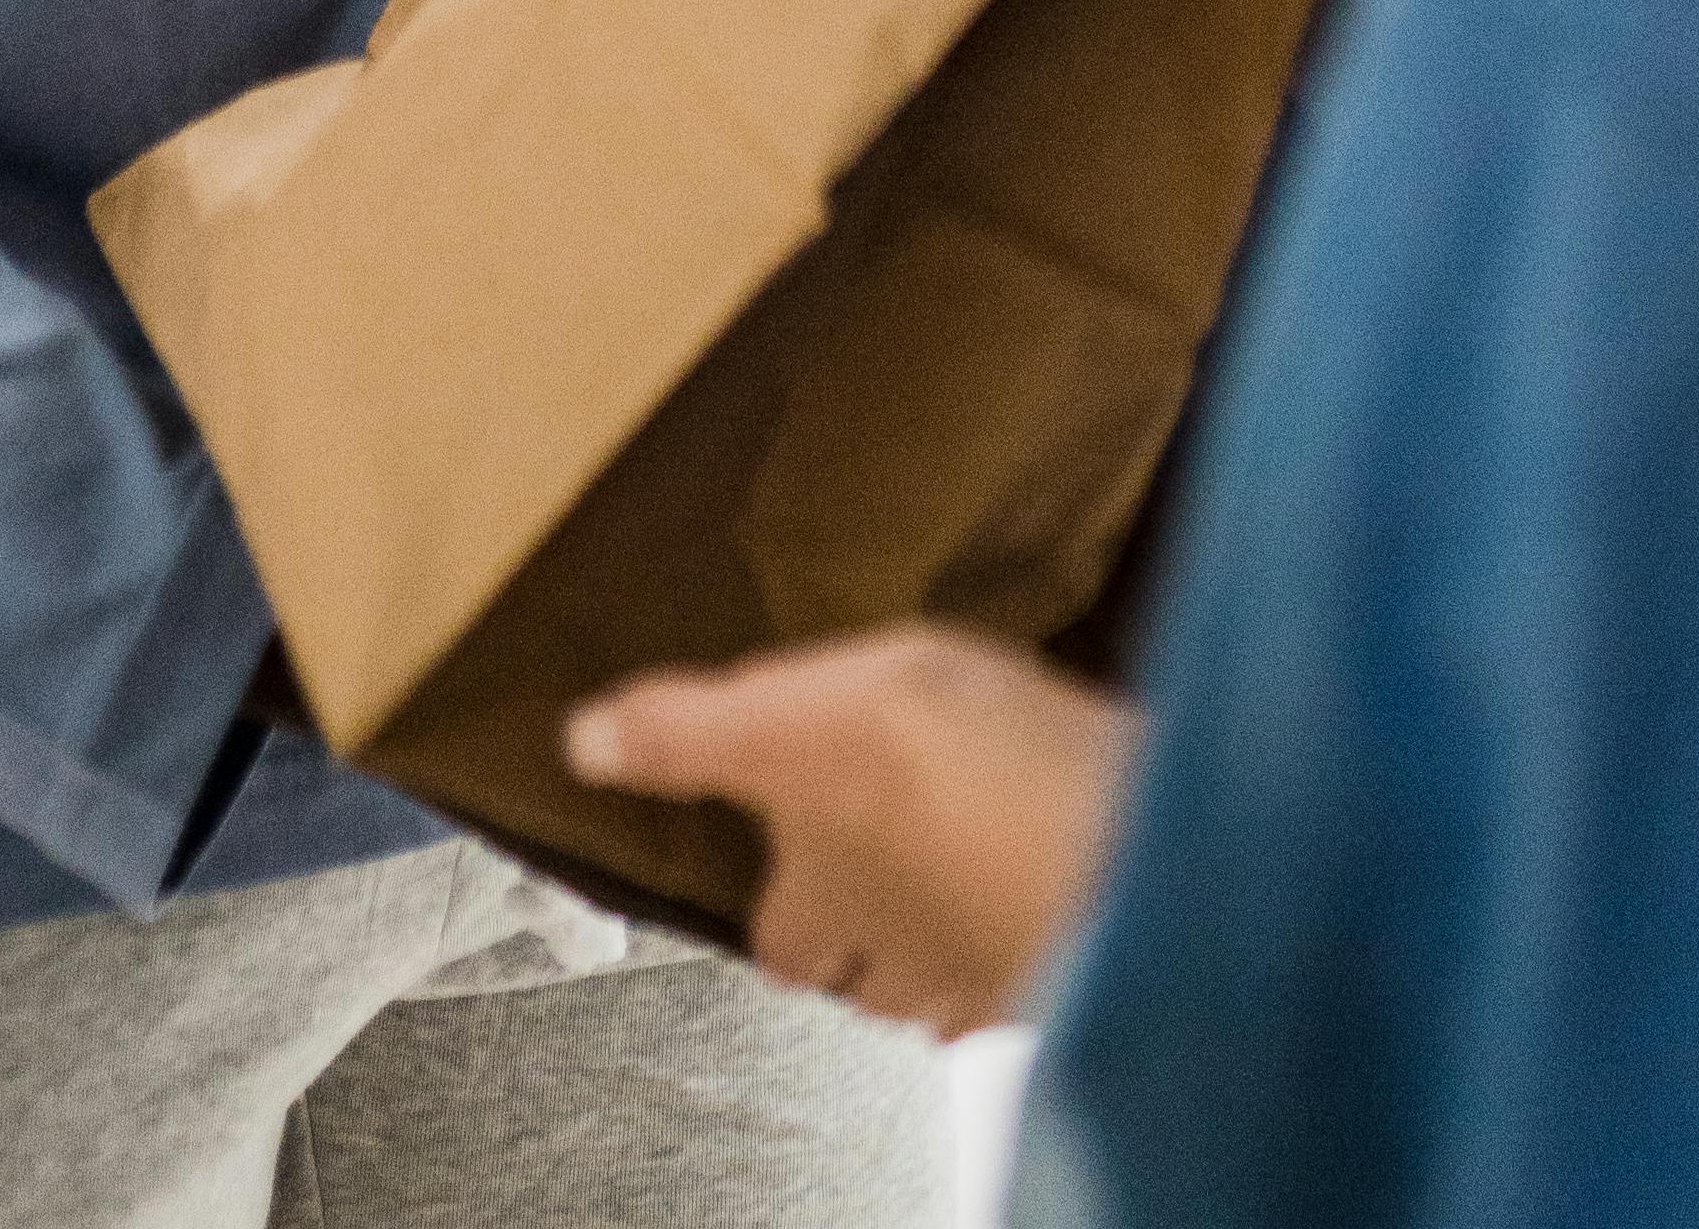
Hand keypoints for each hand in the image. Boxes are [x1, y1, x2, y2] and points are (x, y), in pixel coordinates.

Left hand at [563, 627, 1135, 1034]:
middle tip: (873, 885)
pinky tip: (1049, 868)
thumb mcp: (786, 714)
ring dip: (948, 938)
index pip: (781, 945)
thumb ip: (687, 730)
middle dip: (867, 944)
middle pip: (870, 983)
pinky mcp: (1086, 943)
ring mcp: (999, 962)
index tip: (775, 889)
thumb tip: (588, 742)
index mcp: (821, 901)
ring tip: (956, 883)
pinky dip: (1034, 916)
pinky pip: (1043, 947)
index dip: (779, 919)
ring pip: (955, 979)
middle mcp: (905, 956)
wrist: (1111, 809)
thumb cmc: (945, 768)